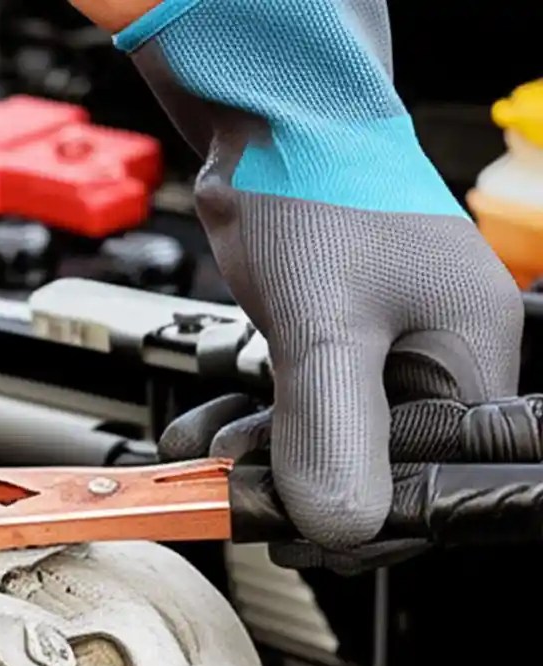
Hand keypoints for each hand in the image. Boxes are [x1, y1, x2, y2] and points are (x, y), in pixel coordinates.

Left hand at [98, 0, 523, 548]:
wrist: (264, 125)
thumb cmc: (316, 189)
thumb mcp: (324, 323)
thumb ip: (330, 426)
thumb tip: (336, 522)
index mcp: (468, 360)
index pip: (429, 478)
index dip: (362, 515)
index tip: (298, 534)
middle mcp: (433, 358)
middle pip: (375, 464)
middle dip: (302, 485)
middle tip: (241, 501)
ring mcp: (380, 346)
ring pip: (326, 436)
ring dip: (262, 457)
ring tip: (208, 465)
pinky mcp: (331, 334)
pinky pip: (296, 399)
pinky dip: (248, 419)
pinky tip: (203, 432)